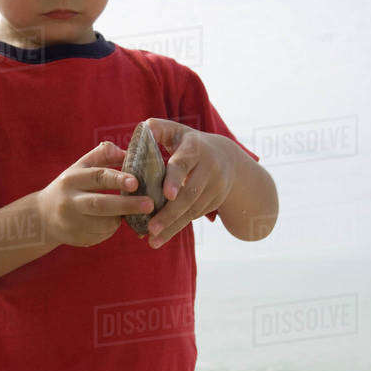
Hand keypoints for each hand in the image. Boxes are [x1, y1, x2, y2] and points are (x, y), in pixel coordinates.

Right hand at [40, 141, 154, 247]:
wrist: (43, 216)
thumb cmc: (71, 186)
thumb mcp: (80, 167)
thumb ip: (102, 155)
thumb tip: (125, 152)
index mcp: (72, 179)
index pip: (97, 177)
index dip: (117, 179)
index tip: (136, 182)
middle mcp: (70, 201)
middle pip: (100, 204)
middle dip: (127, 205)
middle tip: (150, 204)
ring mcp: (72, 222)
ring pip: (105, 223)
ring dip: (121, 218)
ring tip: (130, 212)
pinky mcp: (77, 238)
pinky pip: (103, 235)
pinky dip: (113, 228)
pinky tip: (113, 222)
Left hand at [144, 118, 237, 247]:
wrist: (228, 159)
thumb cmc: (189, 144)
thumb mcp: (177, 131)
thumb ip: (158, 129)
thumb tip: (142, 131)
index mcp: (195, 149)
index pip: (184, 165)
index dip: (176, 178)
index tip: (167, 194)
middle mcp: (209, 168)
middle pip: (189, 194)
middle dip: (170, 213)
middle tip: (151, 228)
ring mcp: (215, 187)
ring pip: (192, 210)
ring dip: (172, 226)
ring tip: (153, 241)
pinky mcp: (215, 201)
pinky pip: (194, 216)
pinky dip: (177, 227)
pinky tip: (161, 238)